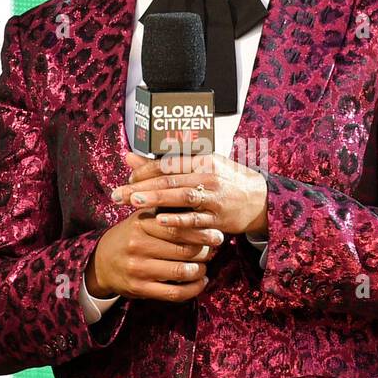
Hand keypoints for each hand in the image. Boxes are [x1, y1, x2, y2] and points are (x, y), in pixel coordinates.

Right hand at [86, 204, 223, 302]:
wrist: (101, 262)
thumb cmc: (130, 236)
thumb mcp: (141, 218)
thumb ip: (165, 210)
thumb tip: (198, 202)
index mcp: (140, 224)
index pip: (178, 227)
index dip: (201, 231)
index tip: (216, 233)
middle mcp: (138, 246)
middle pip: (184, 250)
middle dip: (205, 251)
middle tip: (215, 249)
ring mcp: (138, 269)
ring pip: (182, 272)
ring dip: (201, 270)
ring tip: (206, 265)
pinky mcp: (140, 289)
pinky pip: (174, 293)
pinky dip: (193, 289)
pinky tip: (200, 282)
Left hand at [111, 145, 267, 236]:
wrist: (259, 200)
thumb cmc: (225, 181)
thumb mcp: (199, 166)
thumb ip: (164, 164)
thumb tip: (129, 157)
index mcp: (201, 160)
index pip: (167, 163)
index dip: (144, 170)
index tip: (128, 179)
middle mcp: (207, 175)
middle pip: (169, 180)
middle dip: (141, 187)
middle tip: (117, 194)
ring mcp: (214, 197)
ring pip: (181, 196)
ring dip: (156, 200)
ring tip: (134, 202)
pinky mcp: (218, 218)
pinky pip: (195, 219)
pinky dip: (177, 220)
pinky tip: (160, 220)